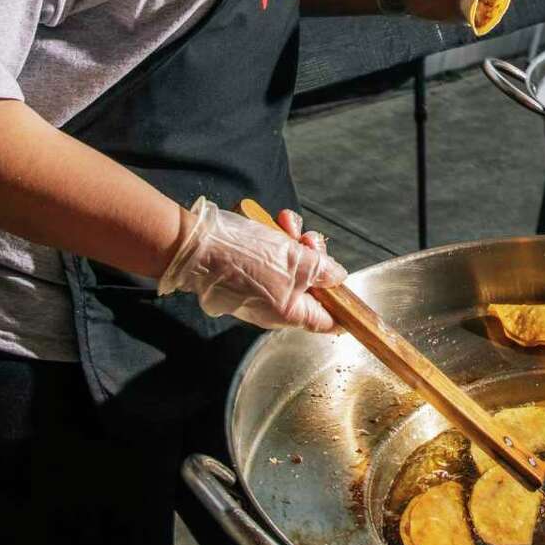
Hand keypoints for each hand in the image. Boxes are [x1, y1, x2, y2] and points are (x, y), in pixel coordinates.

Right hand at [158, 198, 344, 332]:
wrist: (194, 248)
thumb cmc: (244, 259)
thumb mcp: (295, 262)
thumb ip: (323, 271)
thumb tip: (338, 277)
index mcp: (291, 313)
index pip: (328, 321)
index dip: (343, 305)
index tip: (350, 290)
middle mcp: (276, 308)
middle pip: (311, 285)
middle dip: (315, 257)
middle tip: (309, 240)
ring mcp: (260, 291)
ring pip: (291, 267)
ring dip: (294, 243)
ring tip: (287, 224)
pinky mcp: (245, 274)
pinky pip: (269, 260)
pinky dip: (274, 241)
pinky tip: (273, 224)